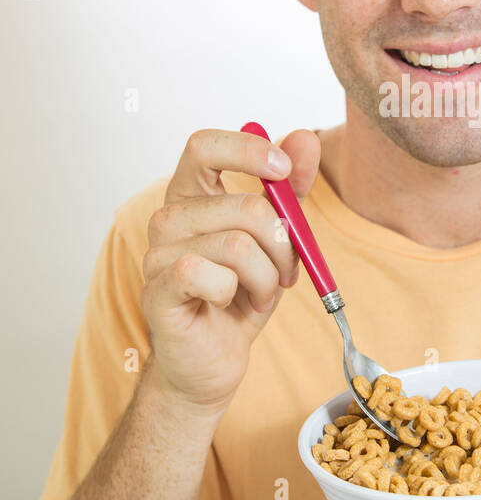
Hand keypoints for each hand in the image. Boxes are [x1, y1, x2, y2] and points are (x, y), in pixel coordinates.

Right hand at [141, 126, 319, 413]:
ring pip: (238, 245)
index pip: (204, 146)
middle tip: (284, 270)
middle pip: (244, 205)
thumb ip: (288, 188)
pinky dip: (236, 293)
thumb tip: (305, 138)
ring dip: (265, 276)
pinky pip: (212, 275)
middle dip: (283, 244)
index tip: (284, 170)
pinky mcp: (157, 290)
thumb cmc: (242, 295)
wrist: (213, 360)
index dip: (247, 149)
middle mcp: (168, 218)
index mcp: (192, 196)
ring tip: (258, 293)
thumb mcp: (277, 238)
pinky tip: (228, 304)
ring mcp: (157, 254)